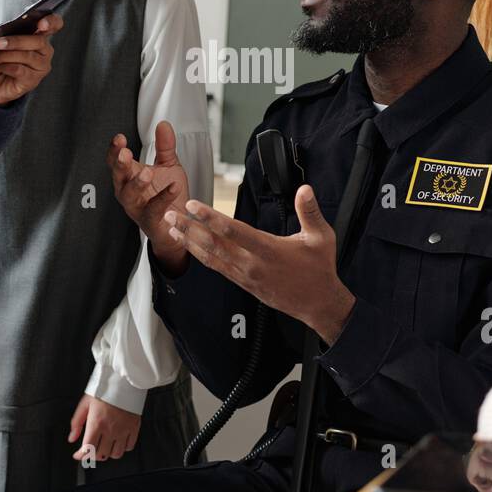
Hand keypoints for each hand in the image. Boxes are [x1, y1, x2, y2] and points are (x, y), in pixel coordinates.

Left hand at [0, 14, 62, 104]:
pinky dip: (7, 66)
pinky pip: (21, 71)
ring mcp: (41, 66)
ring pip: (29, 56)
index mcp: (38, 35)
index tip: (42, 24)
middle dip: (17, 41)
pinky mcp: (33, 80)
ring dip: (8, 55)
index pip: (54, 24)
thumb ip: (1, 35)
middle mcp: (44, 50)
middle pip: (39, 41)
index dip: (51, 22)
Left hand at [69, 394, 139, 461]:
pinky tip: (118, 441)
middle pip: (101, 454)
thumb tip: (72, 438)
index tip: (78, 454)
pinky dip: (123, 448)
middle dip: (93, 454)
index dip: (81, 456)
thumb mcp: (85, 403)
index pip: (87, 449)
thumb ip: (77, 423)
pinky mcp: (134, 427)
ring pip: (116, 454)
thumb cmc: (104, 388)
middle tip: (91, 448)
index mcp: (96, 423)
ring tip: (104, 446)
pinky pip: (129, 447)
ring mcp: (123, 430)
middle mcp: (110, 429)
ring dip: (108, 453)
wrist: (123, 380)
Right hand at [107, 121, 189, 274]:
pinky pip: (154, 210)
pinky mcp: (151, 221)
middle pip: (118, 177)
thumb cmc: (168, 196)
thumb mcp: (169, 166)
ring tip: (147, 173)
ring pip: (129, 196)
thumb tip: (163, 124)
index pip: (116, 161)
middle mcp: (128, 192)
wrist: (179, 225)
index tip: (119, 138)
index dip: (115, 150)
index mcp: (130, 177)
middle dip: (119, 164)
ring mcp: (137, 208)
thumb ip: (165, 146)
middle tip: (125, 153)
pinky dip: (163, 198)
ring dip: (136, 183)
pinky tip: (173, 187)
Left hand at [164, 184, 355, 343]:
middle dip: (189, 228)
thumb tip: (305, 189)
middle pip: (214, 244)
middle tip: (169, 214)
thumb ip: (310, 211)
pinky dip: (200, 255)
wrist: (318, 303)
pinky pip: (217, 267)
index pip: (234, 231)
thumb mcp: (321, 237)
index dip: (210, 217)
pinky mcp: (243, 283)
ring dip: (189, 241)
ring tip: (171, 228)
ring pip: (211, 257)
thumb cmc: (319, 269)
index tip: (193, 205)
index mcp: (269, 251)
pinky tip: (190, 246)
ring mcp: (245, 276)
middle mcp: (252, 264)